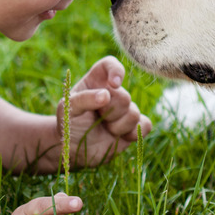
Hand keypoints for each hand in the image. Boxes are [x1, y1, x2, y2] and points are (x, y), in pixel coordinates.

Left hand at [52, 56, 151, 171]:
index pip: (109, 65)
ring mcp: (124, 110)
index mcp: (96, 81)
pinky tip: (120, 137)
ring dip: (117, 126)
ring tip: (105, 129)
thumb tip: (106, 95)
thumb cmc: (69, 124)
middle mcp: (113, 93)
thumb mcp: (68, 109)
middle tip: (97, 118)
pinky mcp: (133, 126)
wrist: (74, 150)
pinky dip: (134, 133)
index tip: (114, 84)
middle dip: (110, 112)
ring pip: (134, 113)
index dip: (116, 71)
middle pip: (124, 96)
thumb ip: (83, 99)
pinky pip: (146, 125)